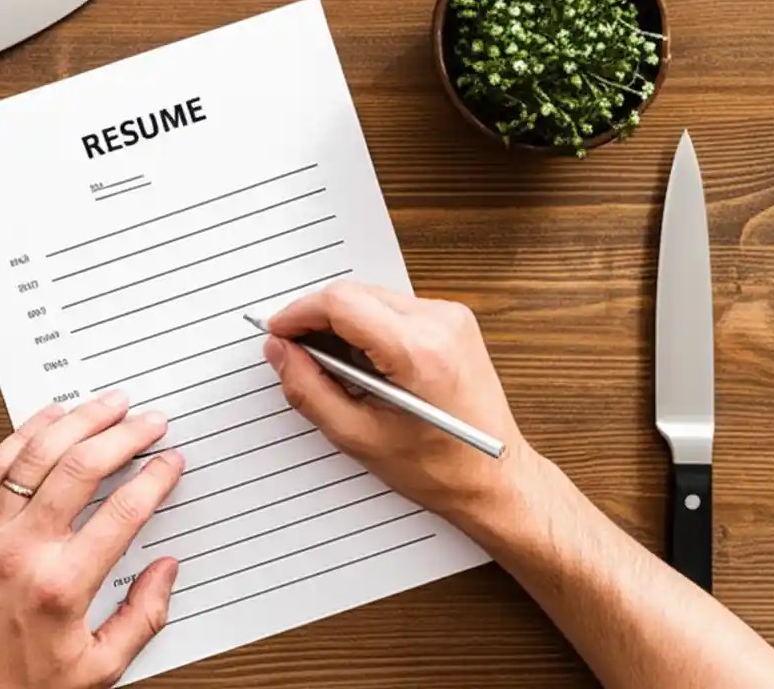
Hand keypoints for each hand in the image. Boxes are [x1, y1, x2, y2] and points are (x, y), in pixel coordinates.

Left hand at [0, 393, 182, 688]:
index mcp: (63, 586)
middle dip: (124, 435)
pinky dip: (22, 434)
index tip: (170, 462)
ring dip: (77, 421)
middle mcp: (24, 550)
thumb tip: (167, 570)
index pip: (124, 512)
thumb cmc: (18, 688)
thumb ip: (143, 617)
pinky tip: (48, 418)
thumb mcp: (98, 668)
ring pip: (36, 455)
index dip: (156, 478)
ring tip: (107, 403)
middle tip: (148, 420)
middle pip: (83, 468)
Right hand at [263, 280, 530, 522]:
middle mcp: (439, 323)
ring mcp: (451, 318)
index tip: (278, 332)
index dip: (298, 314)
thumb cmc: (439, 468)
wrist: (495, 479)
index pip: (341, 303)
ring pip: (372, 297)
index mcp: (418, 352)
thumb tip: (280, 352)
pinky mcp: (454, 322)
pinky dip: (368, 328)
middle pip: (355, 294)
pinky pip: (393, 308)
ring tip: (333, 367)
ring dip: (343, 324)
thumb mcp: (357, 436)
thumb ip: (308, 389)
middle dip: (317, 319)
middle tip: (297, 355)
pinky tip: (364, 365)